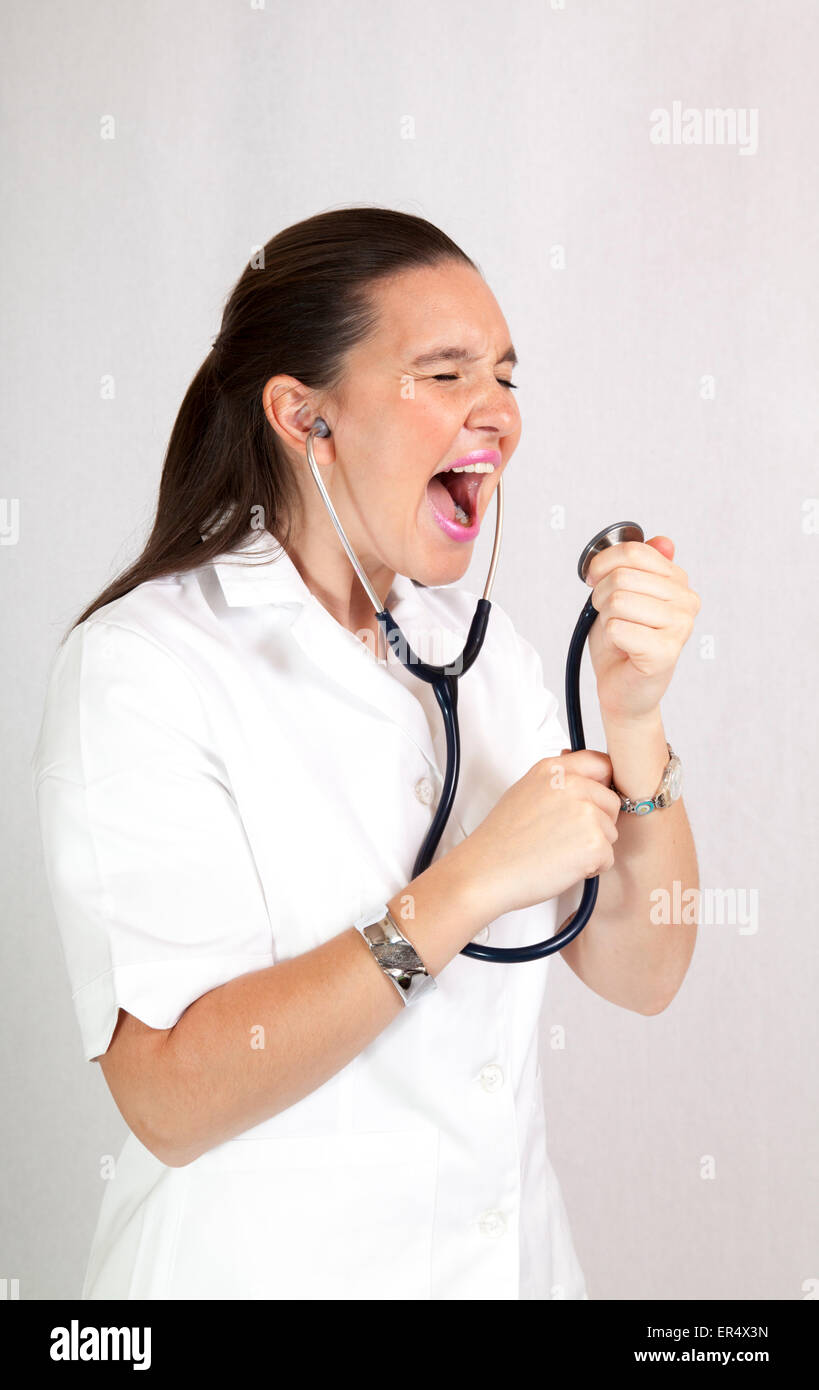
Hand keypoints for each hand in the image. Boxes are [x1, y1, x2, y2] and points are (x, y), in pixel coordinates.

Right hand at [456, 750, 620, 919]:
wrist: (486, 872)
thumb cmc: (501, 841)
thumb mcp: (524, 792)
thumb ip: (557, 780)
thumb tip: (583, 775)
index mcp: (553, 770)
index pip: (601, 763)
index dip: (604, 785)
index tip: (596, 800)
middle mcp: (571, 786)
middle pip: (611, 801)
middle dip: (598, 822)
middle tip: (565, 837)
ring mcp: (585, 813)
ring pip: (611, 832)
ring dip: (593, 847)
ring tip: (558, 852)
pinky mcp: (594, 843)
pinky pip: (608, 857)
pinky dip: (591, 868)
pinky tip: (562, 866)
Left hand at [584, 537, 700, 721]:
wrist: (622, 689)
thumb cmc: (621, 641)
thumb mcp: (624, 593)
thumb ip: (638, 565)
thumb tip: (663, 541)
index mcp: (678, 581)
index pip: (635, 551)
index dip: (603, 564)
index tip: (594, 579)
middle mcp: (686, 601)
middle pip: (622, 576)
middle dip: (601, 595)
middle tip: (607, 615)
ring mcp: (680, 626)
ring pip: (618, 600)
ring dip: (606, 618)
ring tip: (618, 632)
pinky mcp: (666, 651)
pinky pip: (618, 628)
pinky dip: (610, 638)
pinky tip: (624, 649)